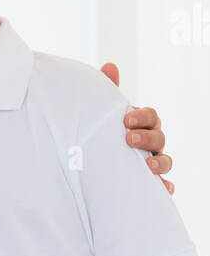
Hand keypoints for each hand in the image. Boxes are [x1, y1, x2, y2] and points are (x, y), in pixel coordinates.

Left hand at [100, 63, 173, 193]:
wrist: (88, 164)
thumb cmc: (101, 133)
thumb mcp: (102, 114)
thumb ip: (108, 91)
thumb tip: (110, 66)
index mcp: (140, 124)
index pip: (151, 116)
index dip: (142, 116)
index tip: (126, 119)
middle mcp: (150, 143)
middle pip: (159, 137)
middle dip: (147, 138)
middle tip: (129, 139)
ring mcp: (151, 163)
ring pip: (165, 161)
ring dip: (159, 163)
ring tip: (148, 167)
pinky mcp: (147, 184)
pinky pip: (163, 186)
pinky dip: (166, 188)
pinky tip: (164, 189)